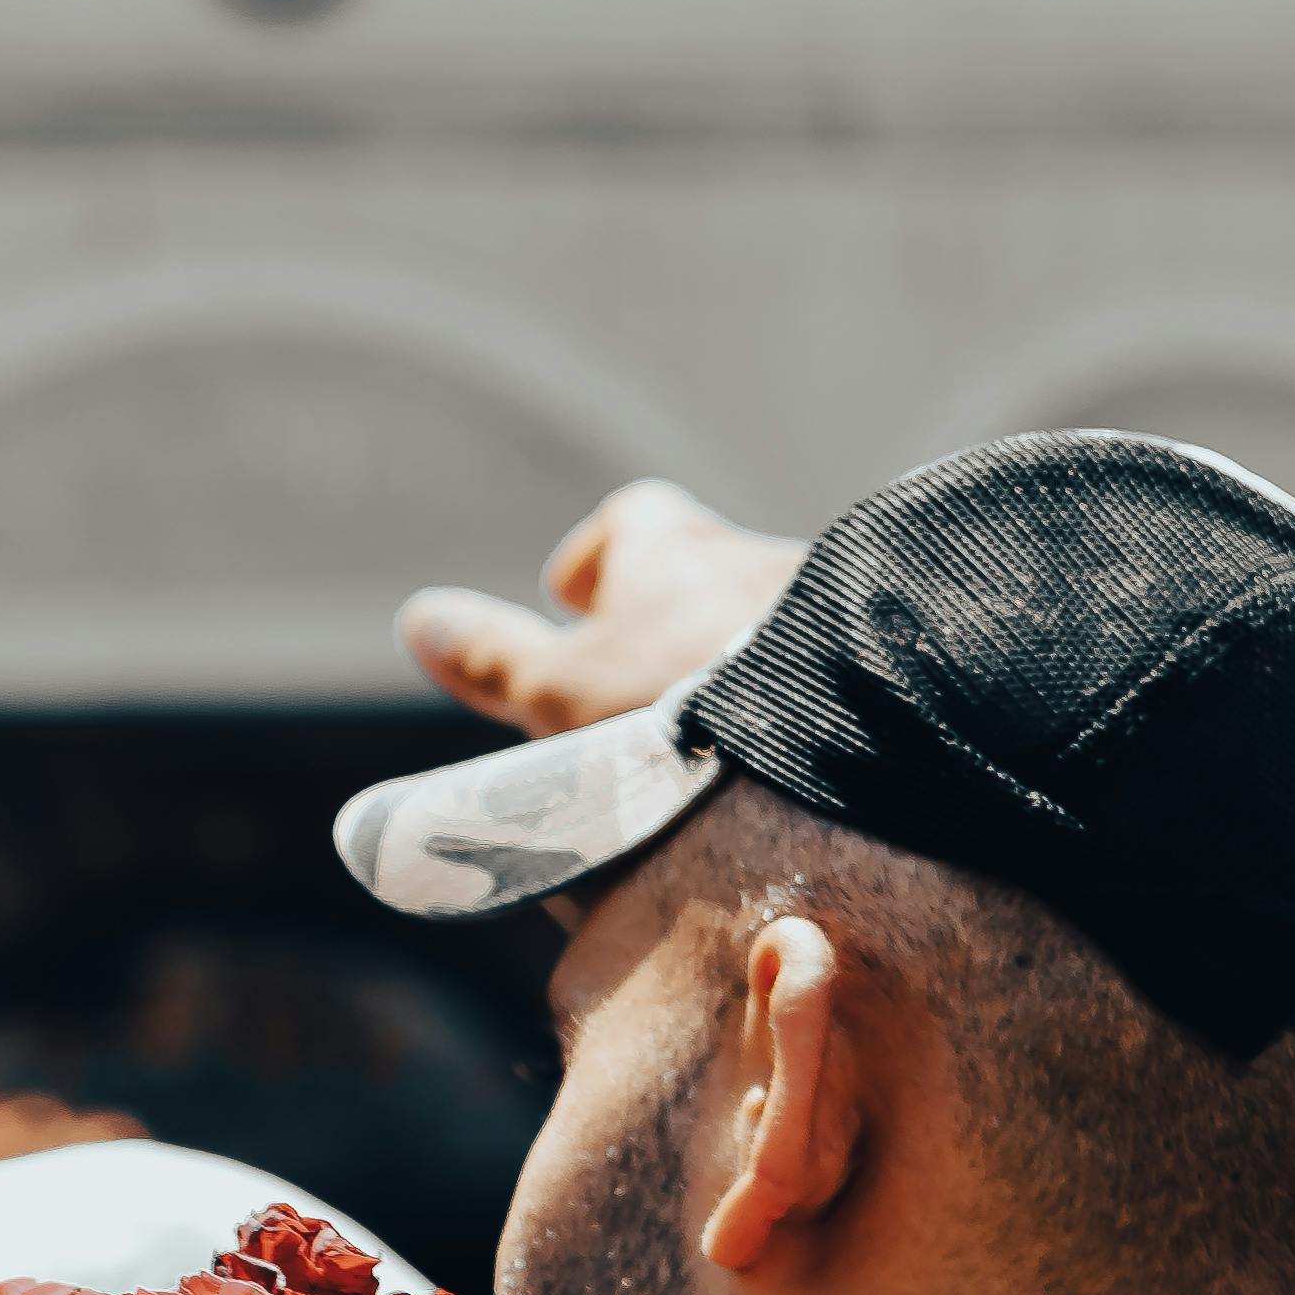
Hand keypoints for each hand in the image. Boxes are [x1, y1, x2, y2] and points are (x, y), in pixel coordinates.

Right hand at [399, 477, 806, 737]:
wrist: (844, 712)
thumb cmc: (682, 696)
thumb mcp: (560, 693)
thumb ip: (495, 660)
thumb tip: (420, 620)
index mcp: (661, 534)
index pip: (616, 534)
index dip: (590, 580)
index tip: (577, 619)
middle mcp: (739, 542)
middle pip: (687, 582)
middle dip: (661, 633)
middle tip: (636, 706)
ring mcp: (815, 592)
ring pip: (751, 623)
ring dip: (729, 671)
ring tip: (716, 750)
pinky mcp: (873, 643)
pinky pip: (815, 664)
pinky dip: (791, 700)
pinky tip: (786, 761)